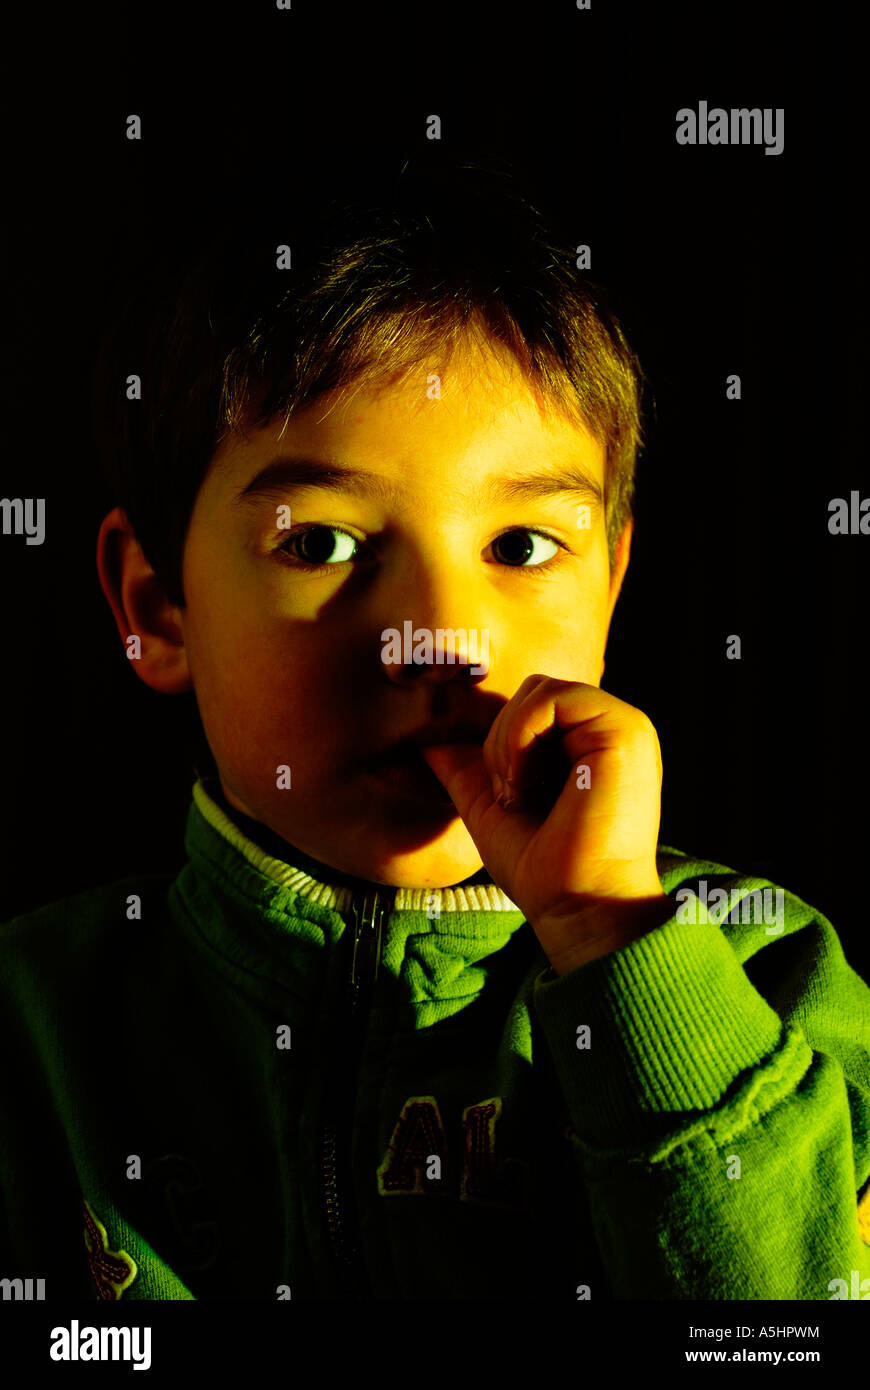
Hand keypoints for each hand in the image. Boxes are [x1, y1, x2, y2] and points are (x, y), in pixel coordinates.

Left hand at [420, 675, 670, 972]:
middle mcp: (609, 728)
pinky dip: (520, 734)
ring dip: (508, 741)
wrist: (577, 908)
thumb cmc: (541, 868)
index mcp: (588, 742)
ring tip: (519, 793)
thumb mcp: (490, 807)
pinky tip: (526, 782)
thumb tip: (425, 741)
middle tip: (512, 796)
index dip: (499, 742)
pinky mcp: (624, 728)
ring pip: (538, 688)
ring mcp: (622, 725)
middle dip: (501, 740)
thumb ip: (464, 768)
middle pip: (531, 689)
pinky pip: (553, 696)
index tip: (507, 797)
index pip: (529, 704)